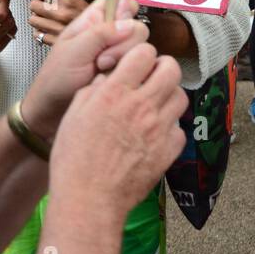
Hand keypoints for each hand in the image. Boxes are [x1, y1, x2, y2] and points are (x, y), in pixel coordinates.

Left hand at [10, 0, 89, 46]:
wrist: (105, 36)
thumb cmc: (95, 18)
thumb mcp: (85, 1)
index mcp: (70, 0)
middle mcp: (63, 14)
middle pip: (33, 5)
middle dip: (39, 6)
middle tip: (49, 8)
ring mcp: (58, 30)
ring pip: (33, 20)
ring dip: (39, 20)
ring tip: (52, 21)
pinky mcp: (55, 43)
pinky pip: (37, 35)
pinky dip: (41, 33)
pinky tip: (51, 31)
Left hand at [20, 0, 150, 141]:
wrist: (52, 114)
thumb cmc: (55, 80)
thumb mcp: (74, 52)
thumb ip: (101, 34)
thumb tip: (131, 23)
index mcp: (93, 20)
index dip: (126, 6)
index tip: (121, 22)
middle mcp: (110, 34)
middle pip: (137, 25)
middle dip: (124, 43)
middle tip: (100, 60)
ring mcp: (118, 54)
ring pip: (142, 47)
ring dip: (125, 61)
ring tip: (102, 73)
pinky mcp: (124, 72)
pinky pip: (141, 67)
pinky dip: (130, 74)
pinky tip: (111, 82)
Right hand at [49, 42, 186, 218]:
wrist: (89, 200)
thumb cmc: (74, 160)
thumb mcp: (74, 115)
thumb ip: (93, 90)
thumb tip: (107, 78)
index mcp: (115, 93)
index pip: (143, 53)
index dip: (141, 55)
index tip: (137, 63)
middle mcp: (141, 106)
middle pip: (171, 69)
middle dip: (163, 68)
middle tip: (153, 78)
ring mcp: (158, 128)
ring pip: (180, 97)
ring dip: (169, 97)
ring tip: (155, 106)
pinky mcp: (168, 150)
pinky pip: (179, 130)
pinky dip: (170, 129)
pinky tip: (156, 135)